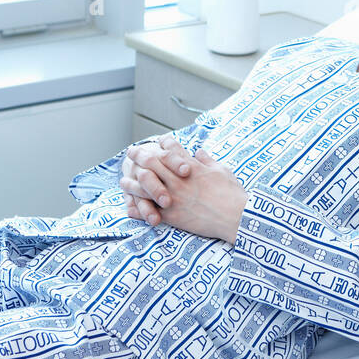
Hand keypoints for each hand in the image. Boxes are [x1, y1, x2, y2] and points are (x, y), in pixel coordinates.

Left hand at [119, 138, 247, 242]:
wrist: (235, 216)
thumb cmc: (232, 193)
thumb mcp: (222, 170)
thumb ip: (208, 160)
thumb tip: (199, 152)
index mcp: (192, 168)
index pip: (172, 149)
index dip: (163, 143)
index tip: (157, 141)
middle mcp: (179, 180)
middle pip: (153, 163)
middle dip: (140, 156)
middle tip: (132, 152)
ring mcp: (174, 197)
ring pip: (146, 186)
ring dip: (133, 182)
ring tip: (124, 181)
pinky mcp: (173, 215)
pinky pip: (150, 211)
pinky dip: (139, 209)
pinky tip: (130, 207)